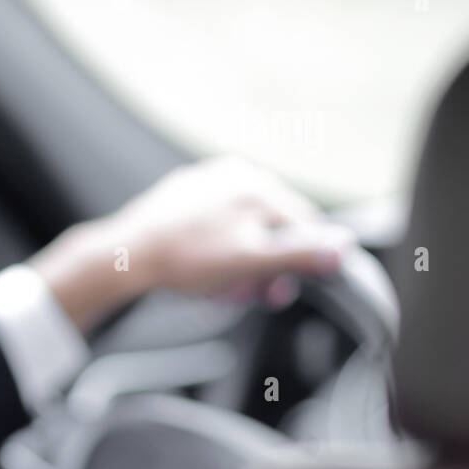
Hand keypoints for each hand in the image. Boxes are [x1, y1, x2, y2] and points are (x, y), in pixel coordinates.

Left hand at [31, 156, 357, 332]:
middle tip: (241, 293)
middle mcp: (231, 175)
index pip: (299, 223)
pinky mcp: (177, 199)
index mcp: (254, 183)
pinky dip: (210, 254)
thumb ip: (299, 253)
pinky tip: (195, 273)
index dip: (296, 261)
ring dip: (235, 265)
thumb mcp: (252, 260)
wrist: (125, 256)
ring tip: (214, 287)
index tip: (279, 289)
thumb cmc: (187, 257)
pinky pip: (208, 230)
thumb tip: (343, 247)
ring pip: (237, 232)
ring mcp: (201, 184)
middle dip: (259, 266)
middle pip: (266, 228)